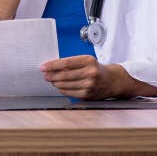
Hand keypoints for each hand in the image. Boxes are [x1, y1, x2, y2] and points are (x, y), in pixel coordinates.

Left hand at [40, 56, 156, 99]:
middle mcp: (90, 73)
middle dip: (51, 75)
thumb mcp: (86, 60)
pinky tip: (58, 86)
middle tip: (44, 74)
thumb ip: (71, 63)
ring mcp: (89, 85)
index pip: (66, 63)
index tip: (43, 66)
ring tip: (50, 80)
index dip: (52, 65)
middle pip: (64, 75)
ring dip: (55, 82)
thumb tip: (51, 67)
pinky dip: (61, 89)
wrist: (112, 81)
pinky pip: (70, 93)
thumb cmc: (96, 68)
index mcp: (89, 61)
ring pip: (65, 85)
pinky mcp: (88, 95)